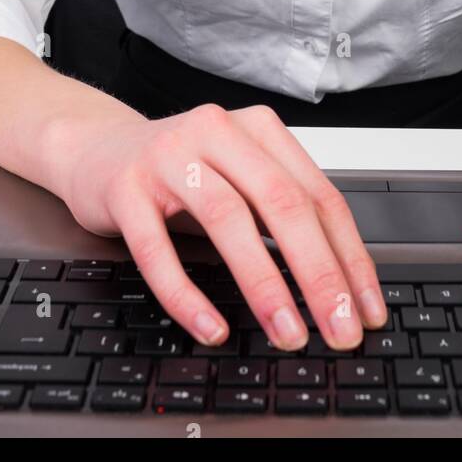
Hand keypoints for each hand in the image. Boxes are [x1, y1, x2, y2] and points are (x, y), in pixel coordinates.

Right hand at [55, 102, 389, 351]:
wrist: (95, 148)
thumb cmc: (180, 170)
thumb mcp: (238, 177)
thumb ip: (282, 213)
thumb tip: (339, 283)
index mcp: (258, 128)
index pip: (319, 194)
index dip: (349, 255)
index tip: (365, 307)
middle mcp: (218, 131)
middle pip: (281, 203)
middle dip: (317, 273)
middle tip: (338, 328)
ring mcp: (169, 155)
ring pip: (227, 219)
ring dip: (264, 284)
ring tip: (288, 333)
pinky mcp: (126, 187)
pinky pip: (158, 249)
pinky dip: (187, 294)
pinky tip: (211, 327)